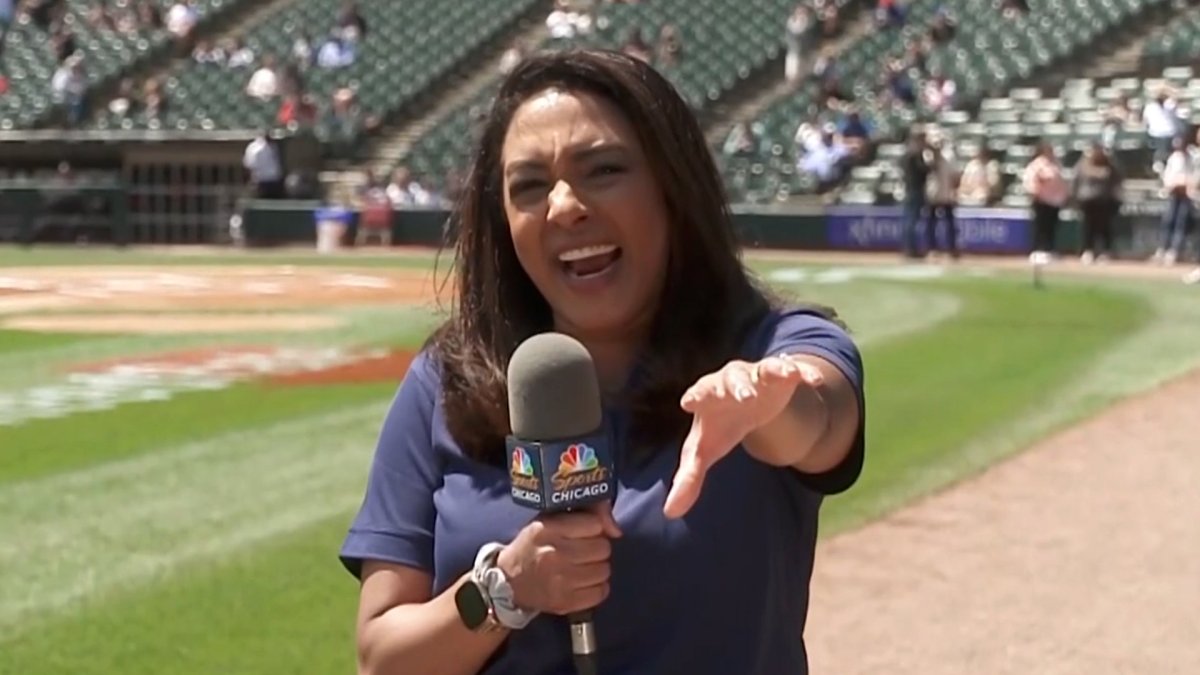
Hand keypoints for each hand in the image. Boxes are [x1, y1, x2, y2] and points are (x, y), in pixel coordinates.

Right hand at [496, 504, 621, 615]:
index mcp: (548, 529)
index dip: (594, 528)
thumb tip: (617, 529)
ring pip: (604, 570)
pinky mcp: (565, 602)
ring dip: (598, 568)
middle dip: (597, 549)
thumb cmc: (533, 547)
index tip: (585, 533)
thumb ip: (585, 515)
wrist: (508, 584)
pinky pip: (600, 593)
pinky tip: (584, 583)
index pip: (594, 524)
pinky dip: (597, 588)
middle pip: (602, 548)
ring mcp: (560, 581)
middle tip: (584, 552)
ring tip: (583, 567)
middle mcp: (554, 554)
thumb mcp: (549, 522)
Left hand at [663, 354, 822, 519]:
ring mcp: (757, 376)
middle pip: (732, 379)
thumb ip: (688, 478)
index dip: (695, 396)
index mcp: (708, 396)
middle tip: (744, 396)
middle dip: (738, 386)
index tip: (689, 402)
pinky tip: (815, 380)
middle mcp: (732, 380)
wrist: (749, 402)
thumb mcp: (704, 450)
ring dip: (773, 371)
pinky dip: (803, 372)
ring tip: (786, 373)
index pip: (699, 393)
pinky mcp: (781, 377)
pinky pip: (793, 371)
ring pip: (763, 370)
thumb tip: (670, 513)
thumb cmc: (720, 425)